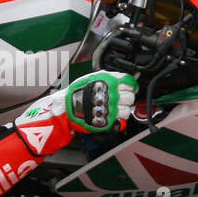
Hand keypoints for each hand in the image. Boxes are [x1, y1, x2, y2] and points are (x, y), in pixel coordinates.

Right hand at [13, 71, 137, 154]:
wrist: (66, 107)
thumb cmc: (76, 92)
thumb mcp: (92, 77)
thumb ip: (108, 77)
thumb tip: (121, 77)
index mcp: (108, 81)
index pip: (130, 82)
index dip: (131, 85)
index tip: (131, 87)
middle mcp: (111, 94)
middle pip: (131, 96)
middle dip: (127, 97)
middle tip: (120, 98)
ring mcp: (110, 108)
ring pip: (128, 109)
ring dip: (123, 108)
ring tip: (114, 107)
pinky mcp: (108, 119)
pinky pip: (121, 119)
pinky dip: (118, 118)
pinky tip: (111, 114)